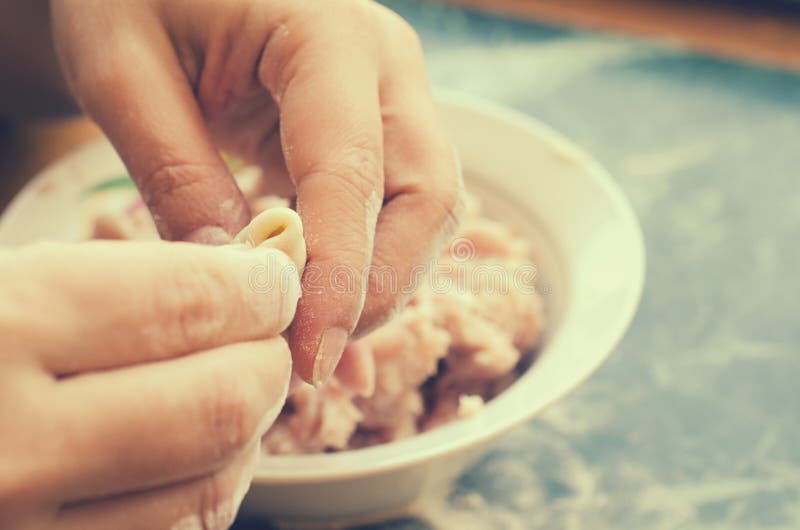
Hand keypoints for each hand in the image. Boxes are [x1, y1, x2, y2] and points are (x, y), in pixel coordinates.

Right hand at [0, 241, 299, 529]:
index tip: (277, 277)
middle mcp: (17, 446)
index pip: (190, 302)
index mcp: (5, 326)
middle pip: (224, 403)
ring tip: (229, 386)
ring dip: (249, 428)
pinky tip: (188, 448)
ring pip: (213, 486)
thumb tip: (256, 269)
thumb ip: (122, 278)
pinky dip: (206, 484)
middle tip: (266, 335)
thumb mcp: (12, 282)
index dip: (261, 285)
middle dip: (270, 359)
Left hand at [51, 0, 463, 385]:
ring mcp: (392, 98)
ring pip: (426, 212)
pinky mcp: (377, 130)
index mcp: (328, 34)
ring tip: (315, 345)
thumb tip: (236, 284)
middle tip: (311, 357)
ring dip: (380, 287)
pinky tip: (331, 320)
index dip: (339, 274)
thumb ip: (179, 176)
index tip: (309, 356)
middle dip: (377, 289)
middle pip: (426, 197)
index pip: (353, 170)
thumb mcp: (124, 72)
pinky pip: (396, 210)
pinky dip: (370, 271)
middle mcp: (385, 68)